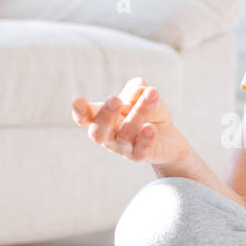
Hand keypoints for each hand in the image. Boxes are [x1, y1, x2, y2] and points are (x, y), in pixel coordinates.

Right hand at [71, 77, 187, 165]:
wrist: (168, 137)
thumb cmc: (148, 113)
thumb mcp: (142, 95)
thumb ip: (137, 89)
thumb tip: (138, 91)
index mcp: (102, 117)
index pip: (85, 116)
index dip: (80, 111)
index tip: (77, 100)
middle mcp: (108, 135)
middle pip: (98, 131)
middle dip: (105, 115)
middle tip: (115, 100)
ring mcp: (123, 148)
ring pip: (125, 134)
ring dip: (138, 113)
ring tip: (151, 95)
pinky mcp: (140, 156)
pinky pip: (140, 151)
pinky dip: (144, 139)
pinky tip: (150, 128)